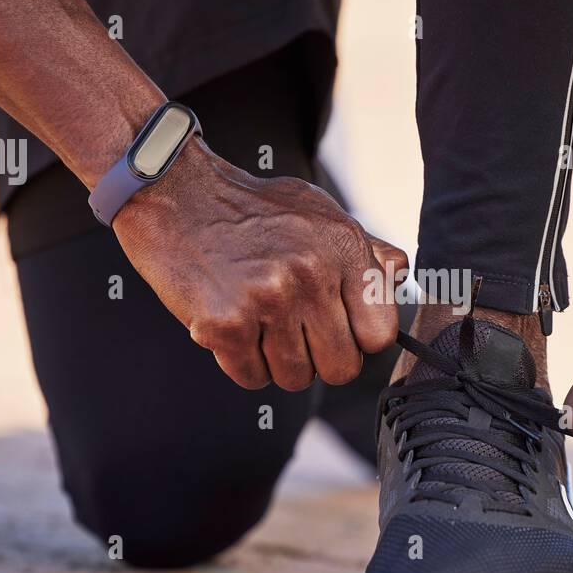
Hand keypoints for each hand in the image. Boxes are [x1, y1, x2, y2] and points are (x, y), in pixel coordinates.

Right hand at [113, 142, 407, 390]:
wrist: (175, 194)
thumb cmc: (250, 208)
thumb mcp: (319, 211)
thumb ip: (365, 249)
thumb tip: (396, 279)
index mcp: (342, 248)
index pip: (379, 335)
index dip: (358, 340)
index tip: (338, 329)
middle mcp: (310, 274)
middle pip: (340, 367)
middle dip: (319, 359)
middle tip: (294, 332)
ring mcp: (268, 300)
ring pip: (295, 377)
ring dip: (277, 361)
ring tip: (260, 323)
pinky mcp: (225, 323)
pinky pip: (251, 378)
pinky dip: (242, 363)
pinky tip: (234, 328)